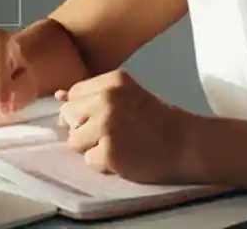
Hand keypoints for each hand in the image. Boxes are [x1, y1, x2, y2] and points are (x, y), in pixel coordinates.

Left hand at [55, 70, 198, 184]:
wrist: (188, 144)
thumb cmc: (158, 121)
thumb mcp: (128, 96)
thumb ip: (94, 95)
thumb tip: (58, 96)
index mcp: (112, 80)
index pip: (74, 94)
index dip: (84, 110)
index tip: (105, 118)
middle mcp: (107, 99)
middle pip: (68, 117)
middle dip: (84, 129)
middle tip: (114, 134)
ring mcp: (107, 126)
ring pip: (74, 141)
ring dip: (92, 148)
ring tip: (120, 145)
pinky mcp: (109, 152)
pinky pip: (89, 161)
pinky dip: (104, 165)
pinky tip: (125, 158)